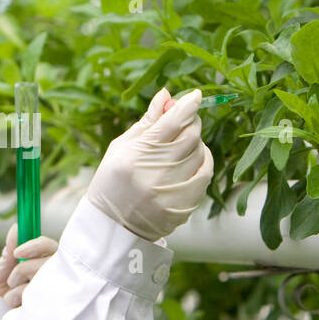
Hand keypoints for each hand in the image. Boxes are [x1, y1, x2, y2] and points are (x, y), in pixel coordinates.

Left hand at [0, 222, 58, 310]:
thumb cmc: (1, 294)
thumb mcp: (2, 270)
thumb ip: (10, 250)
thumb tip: (16, 228)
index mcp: (42, 262)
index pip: (47, 246)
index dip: (34, 246)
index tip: (17, 253)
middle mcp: (52, 274)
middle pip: (48, 260)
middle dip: (24, 269)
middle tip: (11, 279)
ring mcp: (54, 289)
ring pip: (42, 277)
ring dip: (20, 286)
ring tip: (9, 296)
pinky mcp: (53, 305)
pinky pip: (39, 294)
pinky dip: (21, 298)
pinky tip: (15, 305)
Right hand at [84, 86, 213, 241]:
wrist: (112, 225)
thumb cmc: (113, 181)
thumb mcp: (121, 148)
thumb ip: (147, 122)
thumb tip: (166, 94)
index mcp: (134, 156)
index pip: (170, 123)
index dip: (186, 106)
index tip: (196, 95)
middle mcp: (154, 175)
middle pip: (190, 136)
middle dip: (191, 122)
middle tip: (186, 119)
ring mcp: (171, 193)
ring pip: (200, 154)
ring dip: (196, 143)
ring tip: (182, 145)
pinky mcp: (183, 207)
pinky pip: (206, 175)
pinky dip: (204, 162)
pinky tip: (193, 159)